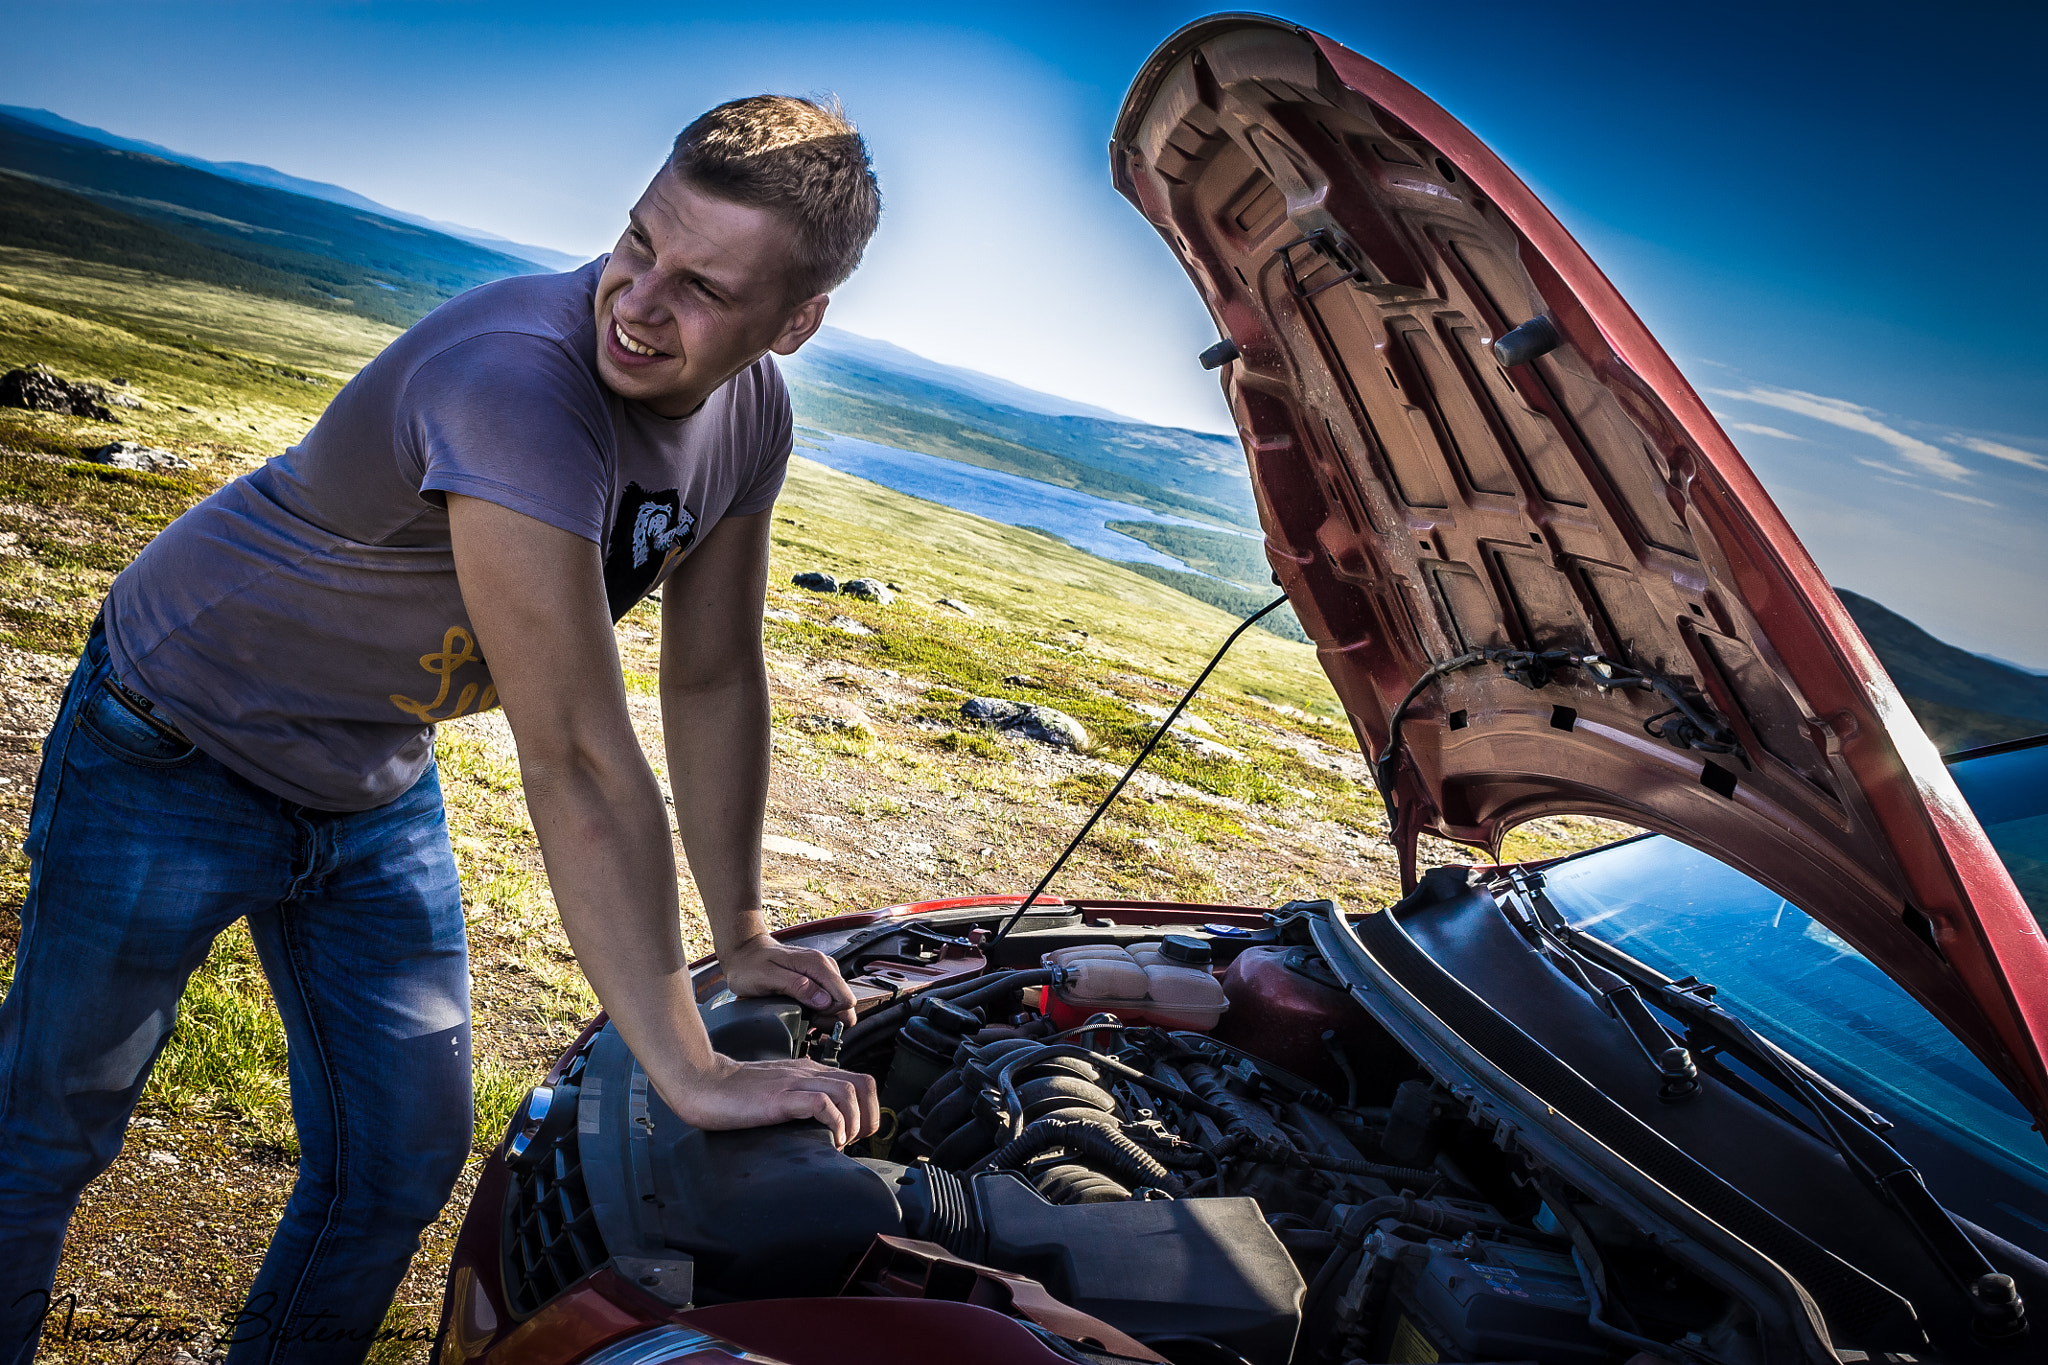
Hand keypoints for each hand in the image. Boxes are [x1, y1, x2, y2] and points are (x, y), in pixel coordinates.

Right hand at [668, 1054, 878, 1146]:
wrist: (702, 1083)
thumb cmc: (734, 1093)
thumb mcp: (777, 1092)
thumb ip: (799, 1098)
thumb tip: (822, 1124)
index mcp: (809, 1072)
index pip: (860, 1081)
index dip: (869, 1109)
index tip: (858, 1135)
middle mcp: (807, 1073)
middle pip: (864, 1084)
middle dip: (870, 1116)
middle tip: (857, 1140)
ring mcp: (794, 1083)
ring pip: (848, 1091)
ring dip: (854, 1122)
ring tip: (843, 1142)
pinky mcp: (780, 1098)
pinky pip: (822, 1103)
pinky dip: (835, 1123)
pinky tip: (829, 1139)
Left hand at [722, 932, 856, 1022]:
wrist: (744, 953)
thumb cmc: (750, 965)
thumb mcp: (768, 977)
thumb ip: (797, 986)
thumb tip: (824, 1000)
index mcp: (816, 964)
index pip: (845, 998)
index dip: (830, 1014)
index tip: (811, 1015)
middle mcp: (824, 965)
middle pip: (845, 1002)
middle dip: (828, 1016)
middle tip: (805, 1016)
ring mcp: (822, 971)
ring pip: (838, 1002)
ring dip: (823, 1014)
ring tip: (801, 1011)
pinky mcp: (817, 978)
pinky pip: (830, 998)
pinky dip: (820, 1009)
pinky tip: (804, 1008)